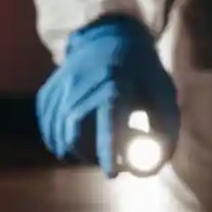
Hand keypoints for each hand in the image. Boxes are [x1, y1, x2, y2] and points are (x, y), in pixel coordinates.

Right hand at [35, 15, 178, 176]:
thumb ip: (163, 135)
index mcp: (116, 85)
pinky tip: (65, 144)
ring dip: (72, 148)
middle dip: (88, 155)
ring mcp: (63, 83)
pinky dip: (54, 136)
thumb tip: (147, 170)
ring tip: (92, 153)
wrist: (116, 37)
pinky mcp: (52, 85)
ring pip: (57, 127)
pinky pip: (46, 118)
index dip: (107, 153)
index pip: (107, 125)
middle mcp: (84, 83)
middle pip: (75, 132)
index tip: (111, 174)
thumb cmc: (145, 74)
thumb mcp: (164, 98)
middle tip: (105, 163)